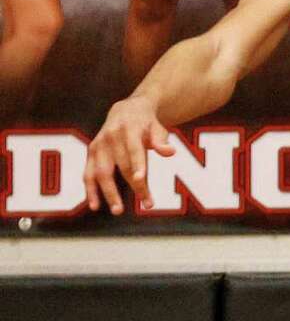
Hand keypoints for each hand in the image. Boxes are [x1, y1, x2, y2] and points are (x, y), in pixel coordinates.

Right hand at [84, 96, 173, 214]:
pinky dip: (90, 189)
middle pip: (122, 165)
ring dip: (109, 192)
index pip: (134, 150)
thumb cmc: (146, 124)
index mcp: (129, 129)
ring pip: (101, 172)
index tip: (140, 180)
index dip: (137, 165)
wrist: (125, 110)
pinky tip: (95, 205)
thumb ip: (161, 140)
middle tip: (148, 204)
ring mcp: (98, 145)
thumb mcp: (158, 127)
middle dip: (135, 186)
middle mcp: (111, 136)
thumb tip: (170, 152)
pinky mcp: (91, 152)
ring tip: (118, 210)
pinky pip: (88, 173)